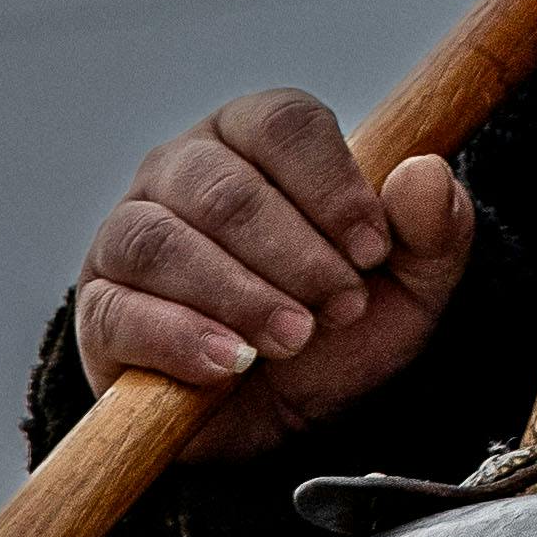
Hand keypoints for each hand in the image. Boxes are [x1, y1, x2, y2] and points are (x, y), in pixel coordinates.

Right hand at [75, 90, 477, 463]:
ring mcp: (130, 232)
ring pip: (163, 240)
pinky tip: (229, 363)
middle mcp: (184, 168)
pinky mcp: (101, 306)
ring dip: (238, 294)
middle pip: (225, 189)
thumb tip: (427, 173)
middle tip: (341, 307)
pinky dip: (179, 337)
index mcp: (257, 136)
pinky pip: (119, 309)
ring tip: (293, 340)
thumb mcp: (412, 282)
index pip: (282, 124)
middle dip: (293, 254)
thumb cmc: (342, 320)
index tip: (373, 250)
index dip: (332, 185)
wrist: (288, 412)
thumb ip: (434, 227)